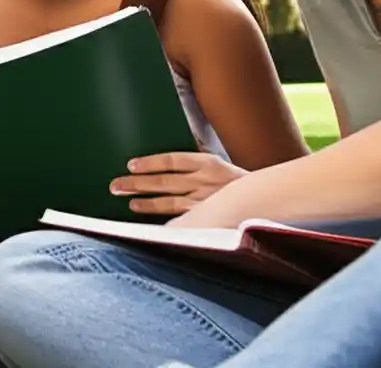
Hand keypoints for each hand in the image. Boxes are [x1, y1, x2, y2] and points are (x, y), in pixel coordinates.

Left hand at [110, 152, 247, 215]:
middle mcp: (206, 181)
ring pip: (170, 201)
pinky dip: (165, 219)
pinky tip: (149, 220)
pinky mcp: (209, 218)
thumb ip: (193, 162)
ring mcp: (207, 202)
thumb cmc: (233, 181)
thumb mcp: (217, 164)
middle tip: (116, 185)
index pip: (172, 161)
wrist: (264, 200)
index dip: (150, 163)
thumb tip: (161, 160)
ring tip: (129, 201)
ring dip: (146, 201)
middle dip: (138, 183)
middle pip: (165, 181)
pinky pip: (182, 218)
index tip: (131, 165)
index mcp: (208, 163)